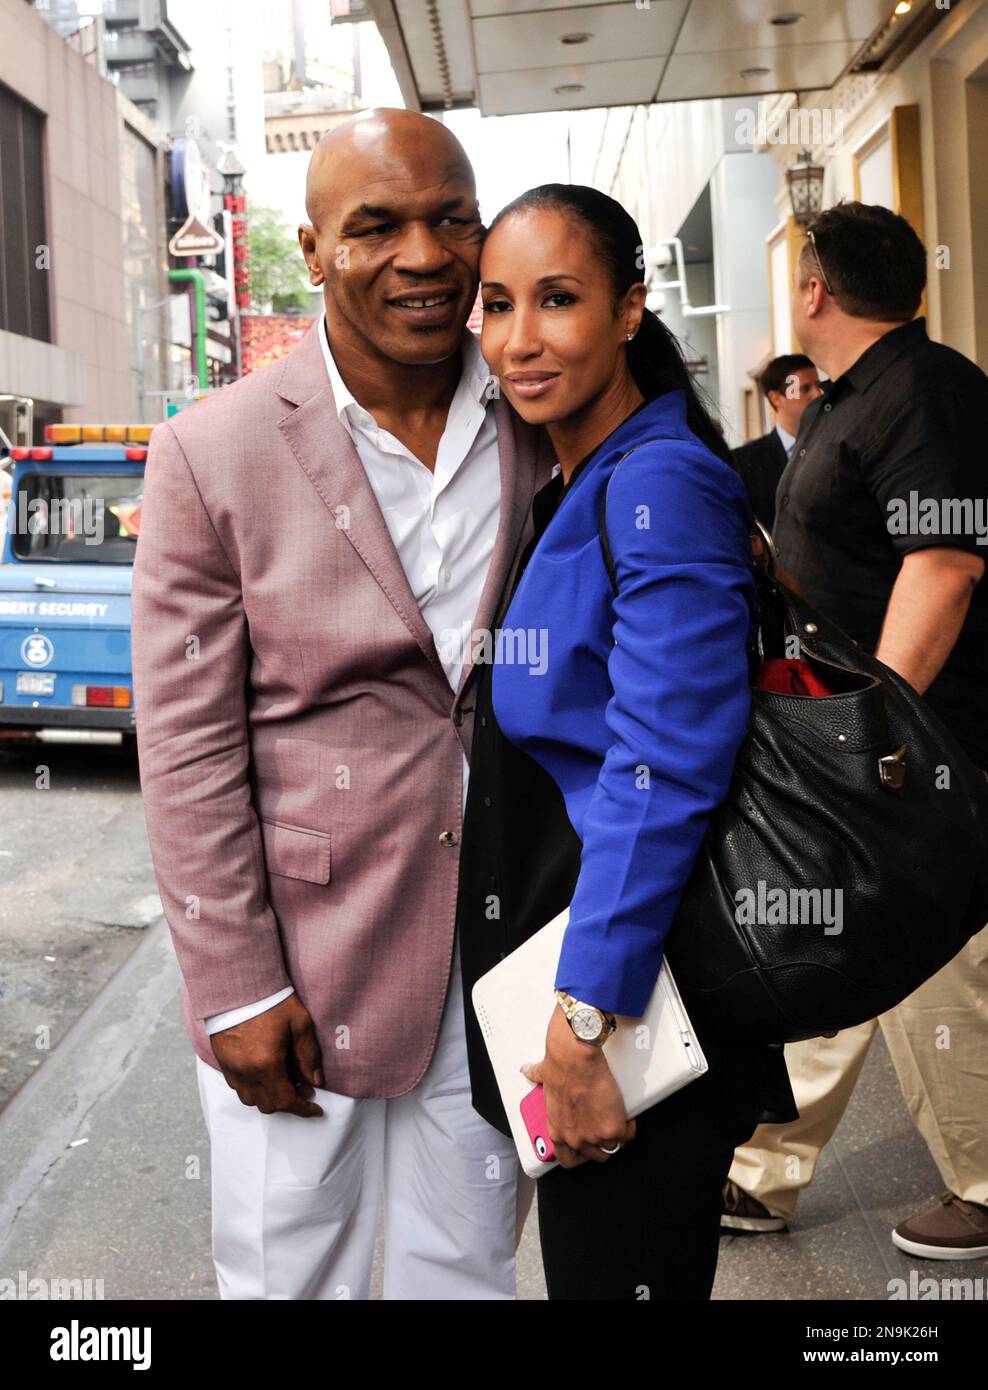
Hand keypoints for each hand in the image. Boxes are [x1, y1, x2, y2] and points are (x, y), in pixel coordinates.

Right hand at [210, 994, 325, 1116]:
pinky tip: (265, 1073)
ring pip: (250, 1099)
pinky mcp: (222, 1061)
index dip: (303, 1109)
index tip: (316, 1110)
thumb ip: (308, 1054)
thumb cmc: (271, 1000)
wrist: (237, 984)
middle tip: (304, 1089)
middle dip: (288, 1103)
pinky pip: (237, 1087)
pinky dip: (253, 1088)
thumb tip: (315, 1080)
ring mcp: (231, 1068)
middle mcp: (246, 1072)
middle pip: (267, 1105)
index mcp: (266, 1064)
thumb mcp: (299, 1022)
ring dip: (269, 1098)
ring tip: (284, 1081)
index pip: (286, 1101)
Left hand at [521, 1004, 635, 1167]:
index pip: (568, 1159)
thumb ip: (535, 1077)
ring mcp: (595, 1136)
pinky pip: (628, 1135)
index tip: (587, 1145)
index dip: (580, 1154)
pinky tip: (625, 1112)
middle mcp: (575, 1139)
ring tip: (617, 1118)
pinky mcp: (614, 1129)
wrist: (575, 1058)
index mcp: (557, 1131)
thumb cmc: (560, 1066)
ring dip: (617, 1135)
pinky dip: (629, 1124)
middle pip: (596, 1156)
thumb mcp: (542, 1078)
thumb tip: (527, 1069)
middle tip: (607, 1127)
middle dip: (603, 1143)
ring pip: (613, 1147)